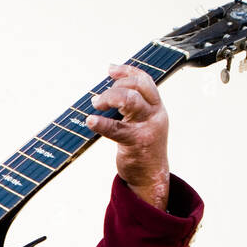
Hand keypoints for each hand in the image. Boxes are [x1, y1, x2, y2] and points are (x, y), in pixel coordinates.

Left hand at [86, 63, 169, 209]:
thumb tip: (106, 90)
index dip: (127, 71)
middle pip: (138, 86)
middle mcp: (155, 114)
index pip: (145, 81)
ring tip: (95, 105)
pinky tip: (90, 121)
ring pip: (130, 101)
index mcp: (156, 107)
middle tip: (98, 100)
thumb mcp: (142, 122)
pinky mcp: (137, 143)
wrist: (151, 177)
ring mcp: (147, 127)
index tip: (110, 70)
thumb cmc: (141, 148)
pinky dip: (101, 123)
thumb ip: (132, 106)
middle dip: (115, 87)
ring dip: (109, 98)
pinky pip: (117, 129)